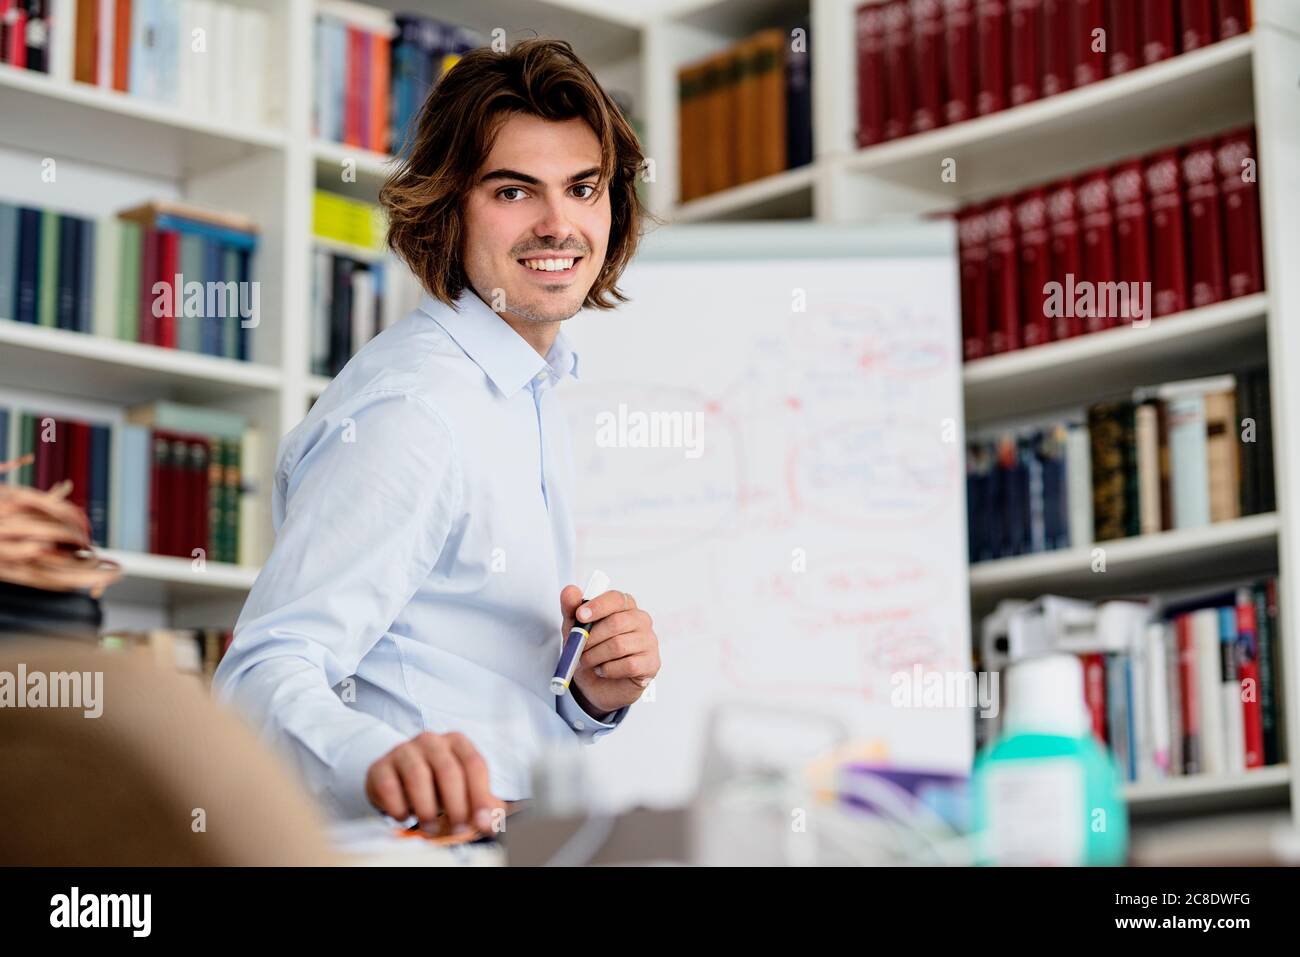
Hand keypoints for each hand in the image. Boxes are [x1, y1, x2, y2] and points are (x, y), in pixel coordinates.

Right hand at [365, 732, 505, 835]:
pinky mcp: (380, 766)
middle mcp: (431, 741)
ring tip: (431, 828)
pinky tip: (405, 817)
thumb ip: (482, 805)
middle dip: (456, 806)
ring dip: (427, 809)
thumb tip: (489, 823)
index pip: (474, 764)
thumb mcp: (464, 791)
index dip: (480, 795)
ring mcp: (404, 750)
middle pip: (448, 770)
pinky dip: (399, 807)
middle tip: (457, 830)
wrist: (397, 782)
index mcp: (457, 742)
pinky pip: (389, 787)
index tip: (481, 821)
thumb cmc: (438, 787)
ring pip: (418, 776)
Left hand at [560, 585, 660, 714]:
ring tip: (587, 662)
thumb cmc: (590, 650)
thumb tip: (570, 590)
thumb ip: (571, 608)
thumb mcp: (574, 629)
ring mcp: (649, 641)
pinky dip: (609, 670)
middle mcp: (641, 620)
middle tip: (578, 649)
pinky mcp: (652, 663)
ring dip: (596, 656)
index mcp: (624, 606)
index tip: (580, 616)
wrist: (596, 683)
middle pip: (616, 623)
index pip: (616, 598)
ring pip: (619, 645)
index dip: (597, 606)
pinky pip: (629, 665)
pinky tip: (603, 670)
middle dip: (591, 638)